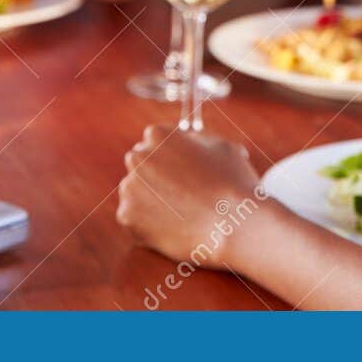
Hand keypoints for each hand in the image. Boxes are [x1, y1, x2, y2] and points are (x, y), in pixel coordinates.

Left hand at [118, 125, 265, 267]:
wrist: (234, 225)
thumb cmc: (233, 181)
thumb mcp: (220, 145)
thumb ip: (195, 139)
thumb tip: (186, 140)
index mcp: (157, 134)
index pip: (156, 142)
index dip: (173, 157)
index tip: (186, 171)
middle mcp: (137, 157)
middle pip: (142, 165)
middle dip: (157, 176)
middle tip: (182, 193)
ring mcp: (130, 188)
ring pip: (136, 192)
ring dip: (150, 199)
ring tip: (180, 212)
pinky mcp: (127, 217)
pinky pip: (134, 219)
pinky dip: (148, 224)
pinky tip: (172, 226)